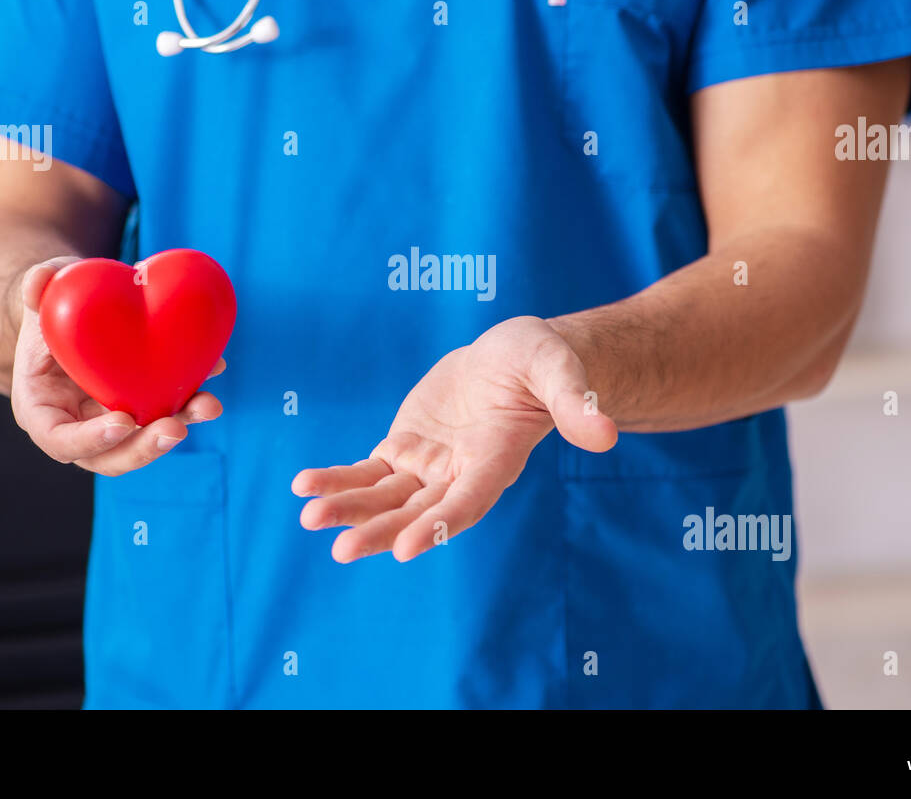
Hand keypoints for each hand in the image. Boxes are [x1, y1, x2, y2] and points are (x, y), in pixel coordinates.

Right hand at [10, 256, 223, 475]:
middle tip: (175, 429)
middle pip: (108, 458)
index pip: (57, 440)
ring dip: (179, 426)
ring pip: (144, 442)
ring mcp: (112, 422)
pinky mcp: (142, 408)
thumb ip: (36, 286)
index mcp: (40, 407)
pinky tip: (214, 369)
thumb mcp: (42, 291)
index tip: (122, 421)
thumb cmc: (54, 302)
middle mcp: (76, 424)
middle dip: (143, 448)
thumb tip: (36, 283)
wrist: (78, 308)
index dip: (89, 440)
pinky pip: (167, 411)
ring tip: (208, 405)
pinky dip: (191, 397)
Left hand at [292, 315, 617, 562]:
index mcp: (497, 461)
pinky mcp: (405, 451)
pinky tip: (303, 487)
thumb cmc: (541, 362)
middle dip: (380, 530)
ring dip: (349, 509)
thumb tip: (606, 435)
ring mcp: (429, 467)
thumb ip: (576, 402)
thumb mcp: (558, 369)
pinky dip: (339, 480)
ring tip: (309, 517)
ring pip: (384, 498)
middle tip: (341, 549)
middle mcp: (460, 475)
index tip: (406, 549)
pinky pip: (367, 473)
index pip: (467, 501)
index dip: (439, 524)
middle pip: (417, 512)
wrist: (512, 361)